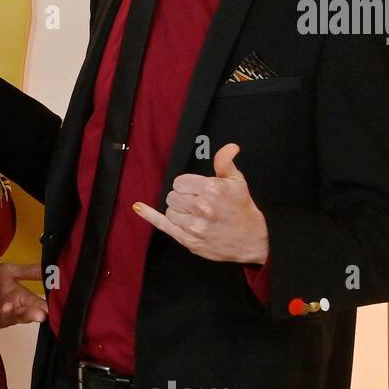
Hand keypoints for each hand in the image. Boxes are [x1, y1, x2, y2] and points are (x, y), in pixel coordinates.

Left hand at [0, 263, 48, 328]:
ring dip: (16, 315)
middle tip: (42, 315)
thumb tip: (52, 266)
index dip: (47, 308)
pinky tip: (6, 306)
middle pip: (27, 314)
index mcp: (23, 299)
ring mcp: (0, 316)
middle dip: (33, 315)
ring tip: (18, 307)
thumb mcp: (10, 271)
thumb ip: (30, 272)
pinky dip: (2, 313)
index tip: (56, 309)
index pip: (40, 306)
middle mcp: (14, 310)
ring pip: (12, 319)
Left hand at [131, 143, 268, 263]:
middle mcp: (201, 208)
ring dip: (178, 210)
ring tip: (195, 214)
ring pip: (169, 210)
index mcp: (211, 190)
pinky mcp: (188, 241)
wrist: (250, 240)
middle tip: (197, 203)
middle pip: (172, 196)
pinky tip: (138, 207)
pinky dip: (149, 215)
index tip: (198, 190)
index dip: (188, 185)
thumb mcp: (237, 182)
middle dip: (183, 197)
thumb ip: (226, 163)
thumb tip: (229, 147)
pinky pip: (162, 225)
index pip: (180, 182)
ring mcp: (193, 226)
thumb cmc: (242, 209)